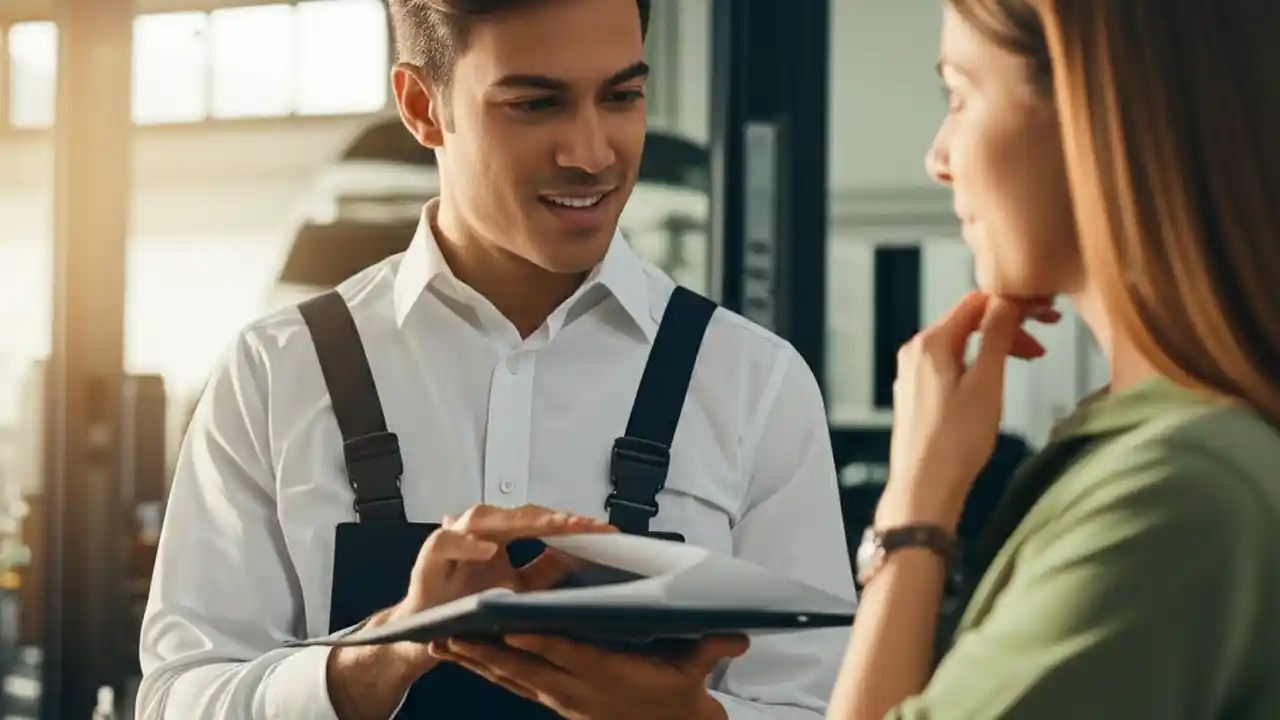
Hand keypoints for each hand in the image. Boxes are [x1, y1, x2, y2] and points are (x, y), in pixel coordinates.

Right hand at [327, 505, 614, 719]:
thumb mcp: (516, 591)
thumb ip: (544, 572)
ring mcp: (456, 538)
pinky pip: (448, 541)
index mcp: (503, 535)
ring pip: (487, 517)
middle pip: (520, 515)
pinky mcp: (431, 555)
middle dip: (554, 519)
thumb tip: (579, 560)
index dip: (572, 524)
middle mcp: (481, 530)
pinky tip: (486, 550)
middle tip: (583, 525)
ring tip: (548, 526)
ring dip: (518, 521)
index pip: (542, 523)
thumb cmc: (467, 603)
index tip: (604, 530)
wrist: (427, 630)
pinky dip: (467, 544)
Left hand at [428, 634, 749, 719]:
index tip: (511, 623)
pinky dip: (484, 669)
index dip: (538, 639)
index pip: (566, 653)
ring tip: (439, 643)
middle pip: (521, 665)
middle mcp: (574, 686)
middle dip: (483, 650)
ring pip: (507, 675)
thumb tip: (737, 635)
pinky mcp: (552, 699)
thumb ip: (710, 649)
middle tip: (447, 633)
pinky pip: (511, 683)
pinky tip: (462, 655)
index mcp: (604, 673)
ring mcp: (558, 696)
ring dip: (472, 660)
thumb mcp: (696, 670)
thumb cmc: (674, 694)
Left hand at [879, 292, 1058, 530]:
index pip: (975, 302)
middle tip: (1040, 348)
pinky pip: (950, 365)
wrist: (924, 486)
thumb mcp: (986, 382)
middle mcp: (915, 352)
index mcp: (930, 343)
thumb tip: (1004, 302)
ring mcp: (913, 373)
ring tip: (1025, 363)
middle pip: (967, 322)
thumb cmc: (956, 439)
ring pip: (960, 345)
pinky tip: (995, 382)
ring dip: (994, 348)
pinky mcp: (917, 394)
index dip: (1012, 305)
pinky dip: (976, 365)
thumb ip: (995, 337)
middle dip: (1006, 329)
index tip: (1043, 318)